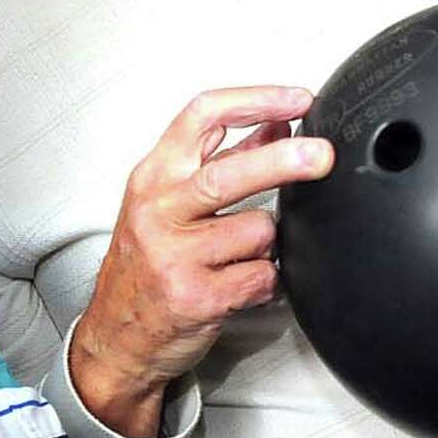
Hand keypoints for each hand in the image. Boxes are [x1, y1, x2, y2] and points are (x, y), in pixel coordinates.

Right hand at [69, 86, 333, 437]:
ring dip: (268, 242)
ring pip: (258, 230)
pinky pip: (262, 276)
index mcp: (153, 176)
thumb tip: (278, 123)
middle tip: (323, 155)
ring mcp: (173, 256)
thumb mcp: (170, 201)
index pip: (201, 116)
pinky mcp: (195, 298)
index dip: (255, 100)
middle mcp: (158, 211)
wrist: (114, 337)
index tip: (298, 99)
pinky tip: (244, 284)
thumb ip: (221, 159)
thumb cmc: (146, 264)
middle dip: (283, 161)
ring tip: (244, 254)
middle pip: (227, 174)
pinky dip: (267, 280)